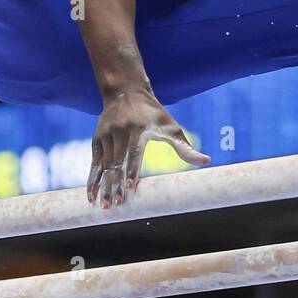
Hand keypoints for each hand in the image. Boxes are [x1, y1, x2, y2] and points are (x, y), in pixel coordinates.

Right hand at [87, 89, 209, 208]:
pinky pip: (94, 163)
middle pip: (117, 163)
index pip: (134, 154)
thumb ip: (185, 147)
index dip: (131, 172)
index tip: (130, 190)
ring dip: (102, 186)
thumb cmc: (153, 113)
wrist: (126, 91)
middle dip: (115, 185)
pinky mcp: (97, 139)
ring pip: (104, 166)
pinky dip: (92, 179)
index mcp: (138, 130)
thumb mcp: (170, 127)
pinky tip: (90, 195)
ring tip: (103, 206)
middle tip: (115, 205)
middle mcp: (120, 132)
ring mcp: (106, 136)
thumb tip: (206, 161)